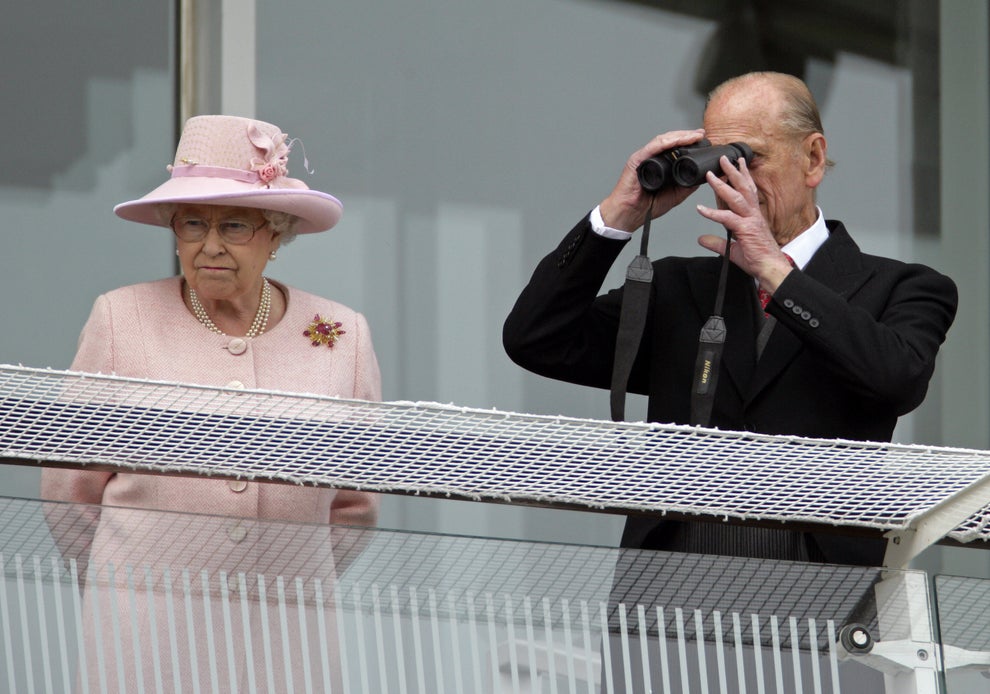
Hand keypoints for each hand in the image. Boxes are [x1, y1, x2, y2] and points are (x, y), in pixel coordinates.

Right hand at [599, 129, 705, 231]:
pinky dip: (664, 143)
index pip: (674, 147)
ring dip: (679, 136)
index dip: (688, 141)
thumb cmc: (645, 205)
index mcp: (659, 164)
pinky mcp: (636, 160)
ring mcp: (643, 157)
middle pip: (670, 140)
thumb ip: (687, 185)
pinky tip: (676, 140)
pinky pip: (652, 148)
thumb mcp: (675, 195)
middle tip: (700, 133)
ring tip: (693, 136)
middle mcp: (651, 158)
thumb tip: (702, 176)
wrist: (630, 213)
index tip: (701, 139)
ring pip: (662, 140)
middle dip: (686, 135)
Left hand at [695, 156, 792, 290]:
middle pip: (743, 187)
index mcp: (752, 216)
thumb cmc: (758, 258)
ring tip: (712, 174)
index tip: (733, 167)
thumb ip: (717, 243)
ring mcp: (750, 220)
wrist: (770, 269)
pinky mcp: (746, 230)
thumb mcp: (733, 250)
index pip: (746, 192)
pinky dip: (713, 213)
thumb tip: (702, 239)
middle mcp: (753, 214)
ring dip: (723, 184)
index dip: (739, 178)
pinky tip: (701, 209)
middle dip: (733, 171)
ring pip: (736, 197)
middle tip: (723, 158)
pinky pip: (727, 218)